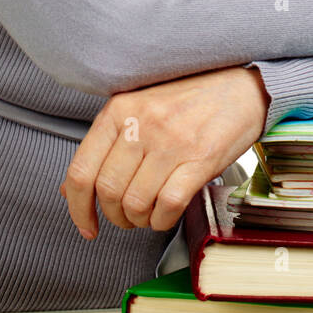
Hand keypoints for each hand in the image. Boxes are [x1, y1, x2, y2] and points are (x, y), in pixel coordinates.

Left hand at [60, 65, 269, 237]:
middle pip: (108, 191)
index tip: (86, 224)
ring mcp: (170, 141)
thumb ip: (106, 146)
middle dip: (115, 216)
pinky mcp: (200, 158)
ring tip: (150, 213)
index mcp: (119, 109)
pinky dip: (163, 220)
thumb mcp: (139, 110)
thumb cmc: (190, 99)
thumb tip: (70, 190)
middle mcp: (140, 123)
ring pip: (136, 202)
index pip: (81, 169)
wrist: (242, 87)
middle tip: (127, 217)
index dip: (78, 207)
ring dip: (140, 220)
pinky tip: (166, 213)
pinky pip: (168, 205)